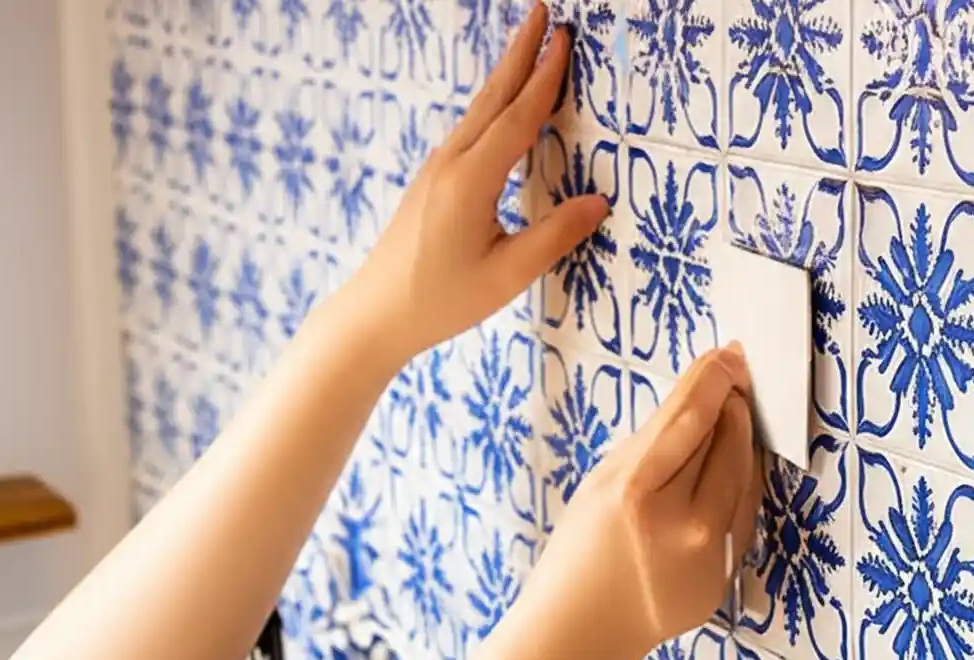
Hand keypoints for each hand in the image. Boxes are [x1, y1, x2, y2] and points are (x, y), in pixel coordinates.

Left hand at [351, 4, 607, 357]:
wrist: (374, 316)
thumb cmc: (440, 301)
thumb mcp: (508, 275)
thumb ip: (555, 236)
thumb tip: (599, 201)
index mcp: (471, 179)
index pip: (520, 117)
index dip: (546, 77)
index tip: (564, 39)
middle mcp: (450, 163)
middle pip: (494, 97)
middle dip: (521, 53)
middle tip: (542, 13)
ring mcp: (435, 170)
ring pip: (478, 111)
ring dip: (506, 76)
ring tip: (528, 47)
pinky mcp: (430, 183)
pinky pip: (469, 131)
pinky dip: (492, 106)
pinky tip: (500, 108)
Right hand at [517, 345, 764, 652]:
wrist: (584, 628)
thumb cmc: (581, 549)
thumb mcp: (601, 481)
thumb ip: (652, 441)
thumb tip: (701, 395)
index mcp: (636, 493)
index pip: (689, 419)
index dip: (713, 379)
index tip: (728, 355)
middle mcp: (681, 523)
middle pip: (725, 441)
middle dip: (733, 403)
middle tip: (735, 374)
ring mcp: (709, 553)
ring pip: (743, 472)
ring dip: (741, 437)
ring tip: (731, 413)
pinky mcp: (726, 573)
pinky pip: (742, 509)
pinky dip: (738, 480)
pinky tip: (726, 463)